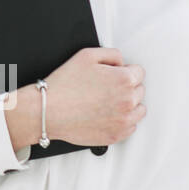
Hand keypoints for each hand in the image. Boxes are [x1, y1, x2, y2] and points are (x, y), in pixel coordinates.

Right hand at [5, 48, 144, 149]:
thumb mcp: (86, 55)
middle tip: (104, 88)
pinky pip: (130, 126)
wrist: (48, 111)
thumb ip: (112, 54)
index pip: (139, 72)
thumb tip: (122, 62)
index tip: (111, 75)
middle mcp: (128, 101)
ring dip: (128, 105)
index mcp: (124, 79)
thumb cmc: (64, 84)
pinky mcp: (116, 136)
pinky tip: (105, 114)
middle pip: (139, 90)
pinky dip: (121, 120)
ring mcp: (124, 121)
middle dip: (126, 87)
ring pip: (139, 110)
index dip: (123, 71)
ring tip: (106, 102)